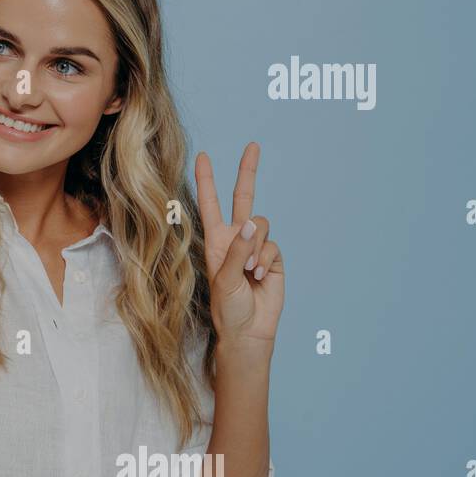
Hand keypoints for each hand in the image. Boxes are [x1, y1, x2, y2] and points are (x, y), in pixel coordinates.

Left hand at [194, 142, 284, 349]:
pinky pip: (272, 245)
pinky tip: (259, 276)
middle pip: (243, 198)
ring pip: (260, 225)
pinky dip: (265, 259)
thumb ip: (236, 251)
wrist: (249, 331)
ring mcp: (255, 247)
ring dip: (255, 246)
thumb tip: (251, 223)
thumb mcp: (224, 280)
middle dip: (247, 172)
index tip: (202, 156)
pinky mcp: (273, 257)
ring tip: (249, 272)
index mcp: (215, 241)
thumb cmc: (228, 308)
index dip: (207, 180)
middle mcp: (235, 239)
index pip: (209, 204)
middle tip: (253, 145)